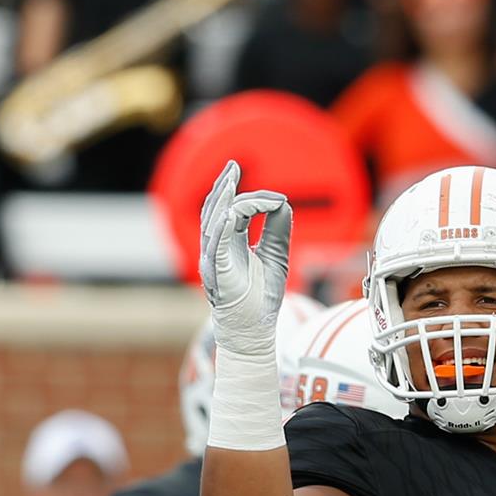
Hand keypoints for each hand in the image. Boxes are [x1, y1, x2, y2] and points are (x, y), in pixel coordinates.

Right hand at [198, 159, 290, 360]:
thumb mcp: (276, 256)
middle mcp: (217, 247)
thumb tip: (283, 203)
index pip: (233, 212)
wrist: (254, 330)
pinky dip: (225, 222)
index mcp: (230, 244)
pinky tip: (235, 209)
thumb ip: (277, 230)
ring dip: (222, 197)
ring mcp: (212, 257)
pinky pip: (216, 240)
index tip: (277, 199)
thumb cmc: (262, 298)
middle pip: (216, 208)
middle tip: (232, 165)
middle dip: (223, 185)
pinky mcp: (215, 269)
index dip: (250, 199)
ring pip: (213, 218)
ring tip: (231, 177)